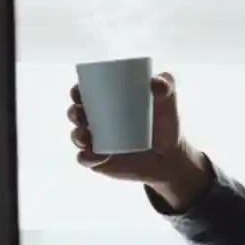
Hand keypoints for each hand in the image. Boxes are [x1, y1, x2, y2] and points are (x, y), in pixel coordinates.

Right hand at [68, 72, 209, 208]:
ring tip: (86, 135)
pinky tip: (95, 155)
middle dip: (74, 111)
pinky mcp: (99, 160)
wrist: (170, 156)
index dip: (77, 91)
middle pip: (77, 113)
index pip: (86, 93)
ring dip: (77, 134)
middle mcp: (97, 121)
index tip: (79, 90)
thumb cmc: (166, 123)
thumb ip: (166, 85)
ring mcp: (96, 141)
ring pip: (78, 136)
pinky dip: (87, 157)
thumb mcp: (168, 101)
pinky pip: (86, 158)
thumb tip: (156, 83)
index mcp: (107, 102)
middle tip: (82, 112)